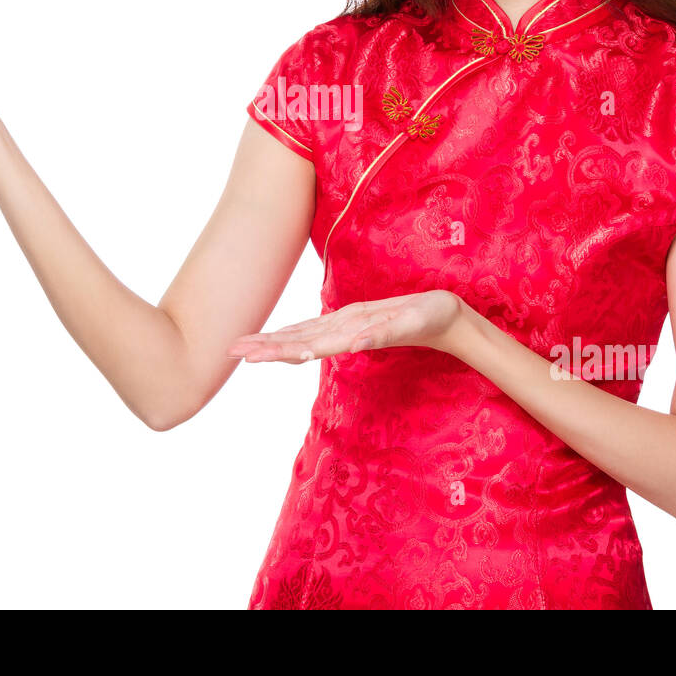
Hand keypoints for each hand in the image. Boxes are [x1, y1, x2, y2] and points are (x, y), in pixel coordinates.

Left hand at [228, 289, 466, 363]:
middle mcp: (342, 335)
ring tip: (246, 346)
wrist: (444, 319)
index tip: (251, 356)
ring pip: (303, 336)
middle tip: (231, 351)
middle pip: (296, 343)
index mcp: (349, 335)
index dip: (277, 350)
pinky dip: (295, 332)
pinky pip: (317, 328)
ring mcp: (346, 328)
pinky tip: (281, 337)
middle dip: (264, 347)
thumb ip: (382, 333)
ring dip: (273, 342)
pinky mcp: (353, 319)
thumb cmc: (429, 319)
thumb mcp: (407, 323)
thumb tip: (353, 345)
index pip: (305, 344)